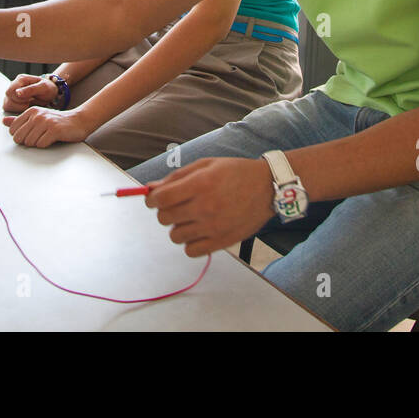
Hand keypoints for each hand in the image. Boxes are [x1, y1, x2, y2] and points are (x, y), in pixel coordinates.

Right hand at [1, 74, 59, 113]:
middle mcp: (13, 85)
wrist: (49, 93)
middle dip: (21, 104)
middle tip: (31, 101)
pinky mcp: (10, 101)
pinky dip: (17, 110)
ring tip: (29, 103)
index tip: (31, 99)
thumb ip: (31, 89)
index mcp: (21, 79)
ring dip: (19, 108)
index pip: (11, 92)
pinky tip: (26, 106)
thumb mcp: (44, 88)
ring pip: (7, 105)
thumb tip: (17, 92)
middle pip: (8, 99)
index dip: (20, 99)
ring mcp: (11, 94)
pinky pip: (9, 109)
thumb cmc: (47, 89)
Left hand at [2, 106, 93, 147]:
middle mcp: (37, 115)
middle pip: (19, 138)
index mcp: (31, 111)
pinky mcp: (54, 130)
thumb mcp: (37, 117)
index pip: (13, 130)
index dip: (21, 136)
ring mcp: (46, 122)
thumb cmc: (57, 121)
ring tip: (46, 137)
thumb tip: (3, 121)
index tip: (31, 133)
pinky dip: (45, 145)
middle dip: (28, 141)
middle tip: (39, 137)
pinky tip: (52, 139)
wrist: (79, 121)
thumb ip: (19, 120)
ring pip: (30, 142)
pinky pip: (41, 144)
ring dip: (38, 143)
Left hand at [145, 157, 274, 256]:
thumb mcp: (206, 165)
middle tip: (177, 206)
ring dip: (178, 227)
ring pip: (175, 236)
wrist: (267, 187)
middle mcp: (206, 206)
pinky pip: (191, 251)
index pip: (161, 199)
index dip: (152, 199)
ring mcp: (214, 226)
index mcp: (200, 184)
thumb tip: (151, 189)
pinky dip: (190, 243)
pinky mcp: (222, 241)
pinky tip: (198, 231)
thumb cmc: (235, 173)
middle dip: (165, 211)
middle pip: (164, 218)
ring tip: (190, 218)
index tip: (155, 199)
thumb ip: (176, 177)